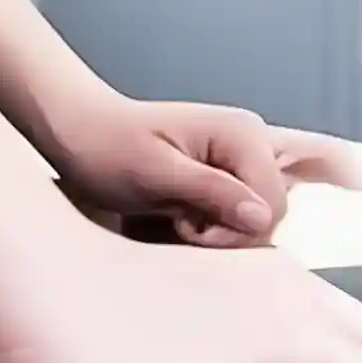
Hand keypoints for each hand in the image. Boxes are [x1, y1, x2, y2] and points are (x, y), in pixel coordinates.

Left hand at [50, 98, 361, 247]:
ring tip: (187, 216)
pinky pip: (260, 204)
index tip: (186, 229)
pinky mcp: (241, 170)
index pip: (273, 204)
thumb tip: (262, 218)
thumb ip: (211, 192)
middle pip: (280, 208)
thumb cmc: (108, 147)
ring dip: (233, 228)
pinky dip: (233, 222)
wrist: (81, 130)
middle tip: (187, 223)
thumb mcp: (153, 173)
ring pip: (273, 210)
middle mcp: (258, 138)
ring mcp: (252, 154)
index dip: (235, 231)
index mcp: (243, 133)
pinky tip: (198, 217)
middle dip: (237, 231)